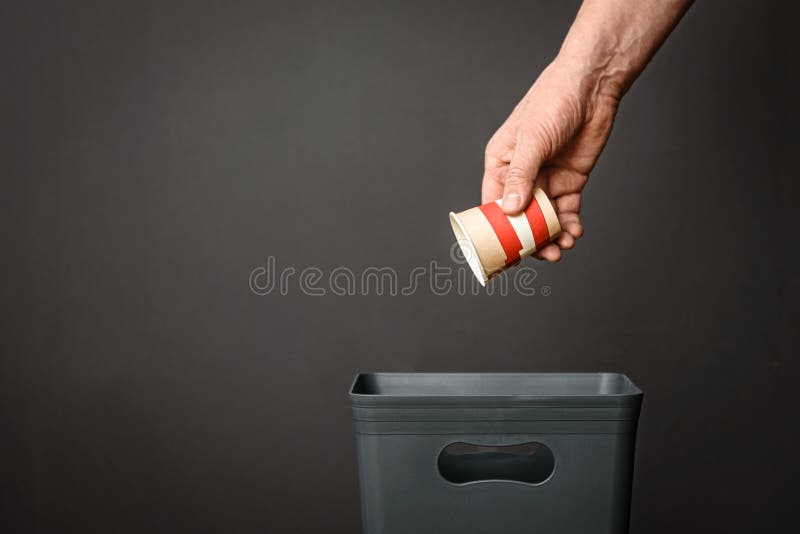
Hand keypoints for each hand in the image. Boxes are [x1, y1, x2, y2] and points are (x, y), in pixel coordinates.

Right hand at [482, 60, 619, 261]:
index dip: (498, 228)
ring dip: (552, 235)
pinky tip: (575, 232)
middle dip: (530, 237)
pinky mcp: (569, 180)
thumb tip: (509, 209)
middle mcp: (521, 174)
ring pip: (544, 217)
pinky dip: (570, 223)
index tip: (506, 250)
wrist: (593, 85)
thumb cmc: (553, 100)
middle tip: (543, 254)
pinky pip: (566, 209)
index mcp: (501, 163)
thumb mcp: (532, 139)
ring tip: (563, 247)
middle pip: (520, 216)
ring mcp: (546, 178)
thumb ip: (521, 175)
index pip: (493, 202)